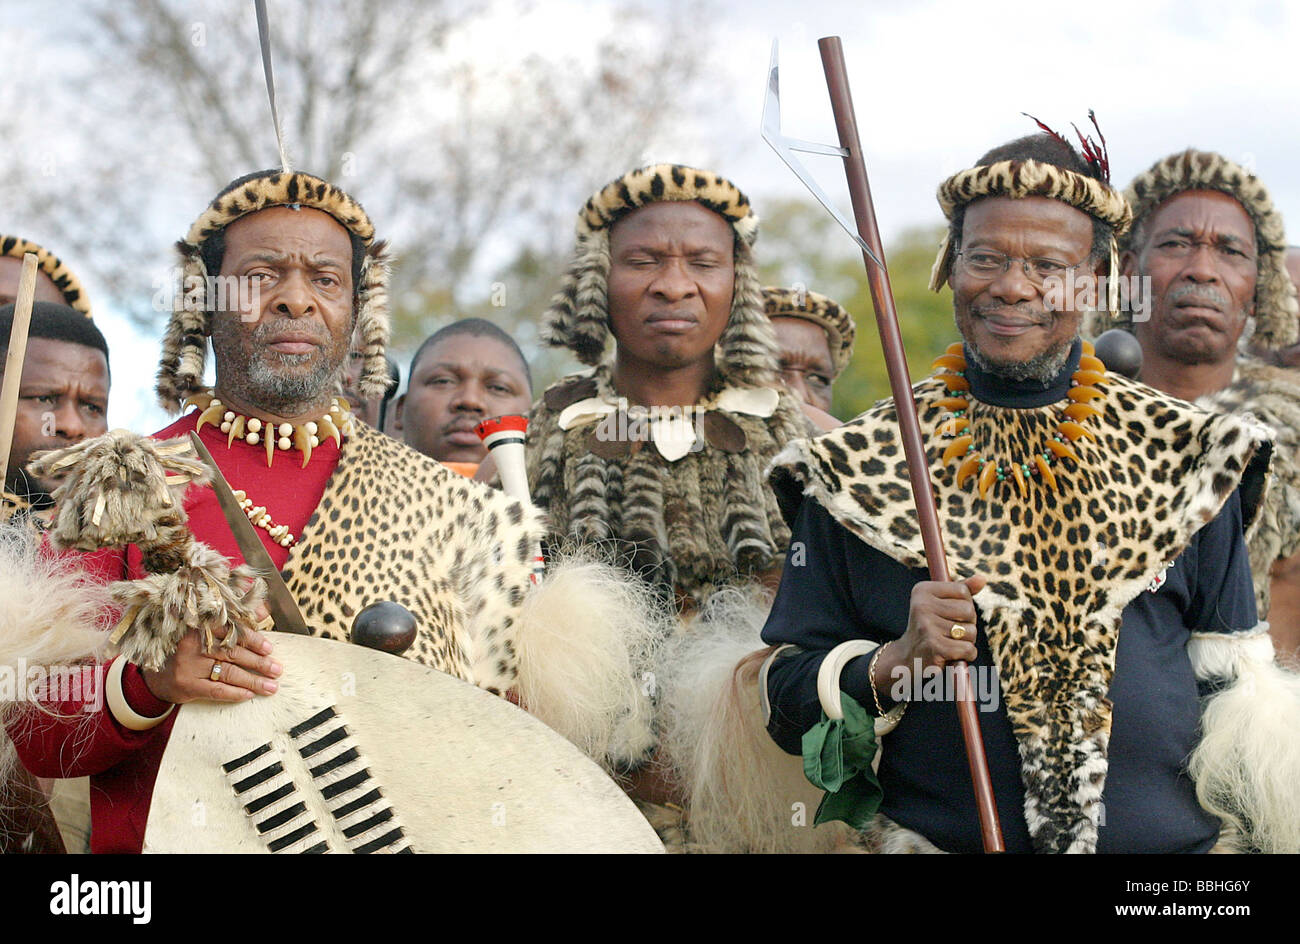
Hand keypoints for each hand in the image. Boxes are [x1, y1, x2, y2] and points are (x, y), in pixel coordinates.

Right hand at [141, 602, 282, 704]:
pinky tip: (248, 695)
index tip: (269, 648)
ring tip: (271, 686)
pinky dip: (234, 693)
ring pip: (228, 672)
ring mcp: (189, 665)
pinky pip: (215, 690)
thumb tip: (264, 609)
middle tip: (276, 669)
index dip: (252, 640)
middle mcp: (193, 644)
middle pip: (233, 653)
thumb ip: (234, 619)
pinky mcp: (186, 685)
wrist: (156, 673)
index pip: (231, 631)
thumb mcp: (206, 629)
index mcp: (199, 625)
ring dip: (252, 681)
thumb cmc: (188, 648)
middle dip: (258, 662)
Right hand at [874, 575, 985, 692]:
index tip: (950, 614)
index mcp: (922, 590)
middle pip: (969, 610)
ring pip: (971, 631)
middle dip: (968, 623)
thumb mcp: (941, 604)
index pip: (963, 591)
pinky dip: (967, 655)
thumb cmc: (930, 627)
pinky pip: (968, 649)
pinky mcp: (934, 647)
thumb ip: (961, 590)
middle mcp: (921, 606)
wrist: (909, 657)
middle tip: (950, 631)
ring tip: (948, 642)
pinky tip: (952, 655)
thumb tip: (982, 579)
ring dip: (966, 641)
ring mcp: (926, 626)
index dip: (964, 604)